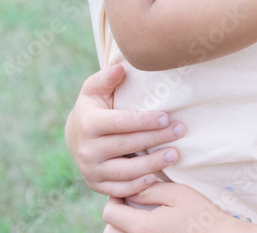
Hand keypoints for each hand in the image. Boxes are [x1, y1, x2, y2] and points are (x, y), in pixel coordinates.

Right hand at [65, 64, 185, 197]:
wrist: (76, 137)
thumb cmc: (93, 108)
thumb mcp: (93, 90)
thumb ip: (106, 79)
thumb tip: (120, 66)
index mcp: (88, 123)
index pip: (121, 123)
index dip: (145, 121)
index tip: (167, 116)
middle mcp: (86, 149)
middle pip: (127, 145)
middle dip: (156, 138)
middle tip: (181, 131)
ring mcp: (91, 170)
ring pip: (125, 171)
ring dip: (152, 164)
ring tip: (175, 154)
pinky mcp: (96, 185)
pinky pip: (119, 190)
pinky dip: (137, 186)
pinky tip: (155, 177)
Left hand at [103, 183, 250, 232]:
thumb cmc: (201, 214)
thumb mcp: (179, 194)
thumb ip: (151, 191)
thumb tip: (130, 189)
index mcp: (142, 227)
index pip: (110, 212)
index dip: (116, 197)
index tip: (131, 188)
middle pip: (110, 229)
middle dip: (118, 213)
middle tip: (134, 199)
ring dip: (123, 225)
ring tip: (139, 213)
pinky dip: (132, 231)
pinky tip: (148, 224)